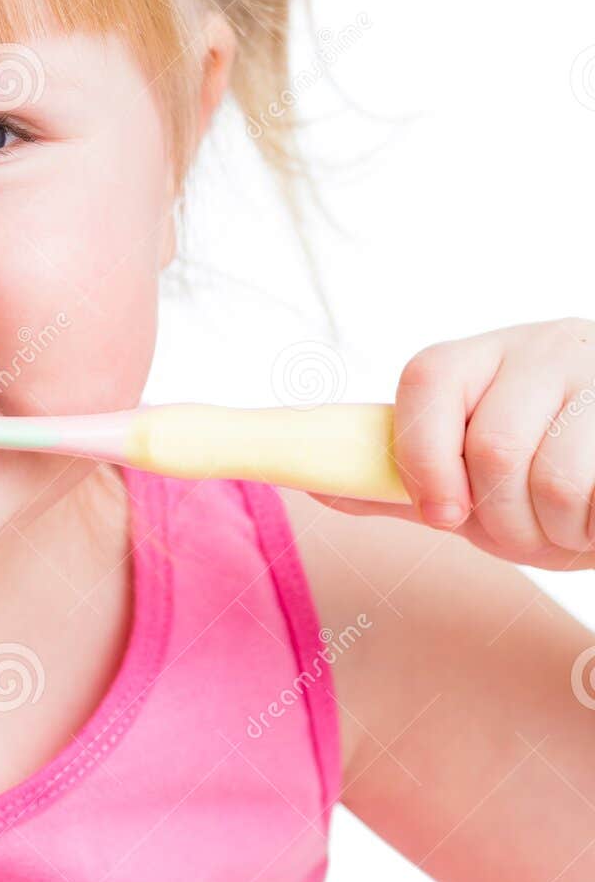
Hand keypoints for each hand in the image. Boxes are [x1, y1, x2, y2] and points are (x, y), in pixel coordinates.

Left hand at [304, 318, 594, 569]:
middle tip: (534, 532)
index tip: (443, 514)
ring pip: (558, 480)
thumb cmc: (555, 471)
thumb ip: (404, 481)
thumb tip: (313, 481)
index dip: (423, 457)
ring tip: (577, 523)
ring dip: (562, 531)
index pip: (427, 379)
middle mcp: (544, 349)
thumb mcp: (472, 477)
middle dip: (506, 522)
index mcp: (484, 357)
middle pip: (493, 448)